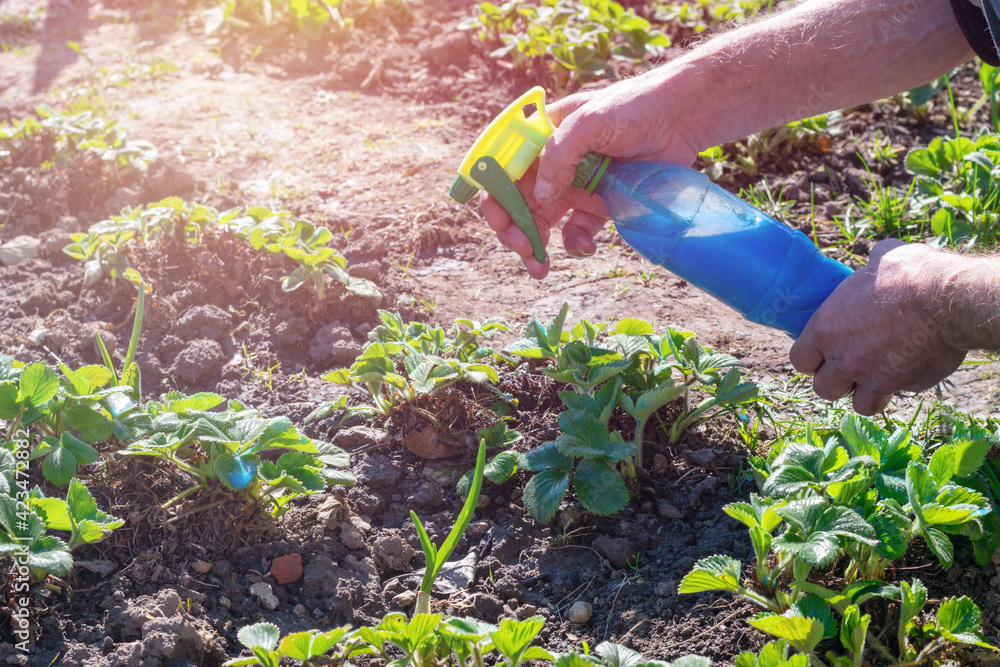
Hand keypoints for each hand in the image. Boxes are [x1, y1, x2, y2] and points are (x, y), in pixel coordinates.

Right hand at [480, 70, 706, 278]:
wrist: (683, 117)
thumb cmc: (634, 107)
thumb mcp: (590, 120)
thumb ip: (559, 154)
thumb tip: (538, 198)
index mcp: (540, 138)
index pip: (503, 169)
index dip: (494, 195)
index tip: (498, 219)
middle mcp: (553, 164)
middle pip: (517, 201)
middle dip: (512, 228)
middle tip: (521, 247)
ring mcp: (576, 187)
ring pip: (542, 222)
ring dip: (534, 246)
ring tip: (538, 267)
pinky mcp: (600, 206)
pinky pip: (577, 232)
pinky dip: (574, 245)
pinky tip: (583, 247)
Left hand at [789, 239, 966, 414]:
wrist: (948, 300)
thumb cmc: (909, 274)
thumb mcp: (880, 260)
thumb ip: (869, 270)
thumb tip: (878, 258)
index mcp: (826, 329)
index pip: (799, 361)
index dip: (811, 359)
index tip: (823, 353)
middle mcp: (844, 359)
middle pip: (823, 389)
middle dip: (836, 381)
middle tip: (850, 367)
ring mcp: (875, 377)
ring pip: (859, 404)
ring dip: (866, 393)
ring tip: (878, 376)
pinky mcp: (906, 385)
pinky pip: (898, 393)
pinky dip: (902, 385)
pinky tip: (912, 365)